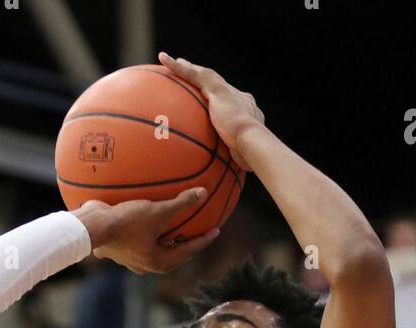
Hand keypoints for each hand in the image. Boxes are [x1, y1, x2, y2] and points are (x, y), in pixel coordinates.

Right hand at [74, 189, 219, 274]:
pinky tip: (144, 220)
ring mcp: (129, 259)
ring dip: (164, 240)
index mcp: (158, 262)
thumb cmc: (125, 223)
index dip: (203, 240)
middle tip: (197, 233)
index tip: (216, 231)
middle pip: (172, 255)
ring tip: (172, 228)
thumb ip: (180, 203)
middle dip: (185, 244)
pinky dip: (144, 232)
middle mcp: (144, 265)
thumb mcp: (157, 211)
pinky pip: (136, 240)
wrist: (91, 229)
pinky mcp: (117, 248)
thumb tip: (203, 193)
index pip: (188, 251)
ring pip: (153, 250)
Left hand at [158, 53, 264, 169]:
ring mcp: (227, 91)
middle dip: (205, 81)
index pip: (230, 104)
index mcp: (246, 112)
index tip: (214, 105)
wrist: (252, 140)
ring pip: (204, 75)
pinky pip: (192, 75)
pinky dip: (177, 67)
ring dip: (188, 69)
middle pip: (217, 86)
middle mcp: (238, 96)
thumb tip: (223, 180)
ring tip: (174, 63)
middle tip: (193, 76)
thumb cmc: (249, 156)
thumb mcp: (239, 160)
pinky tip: (163, 59)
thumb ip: (231, 163)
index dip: (221, 102)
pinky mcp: (216, 88)